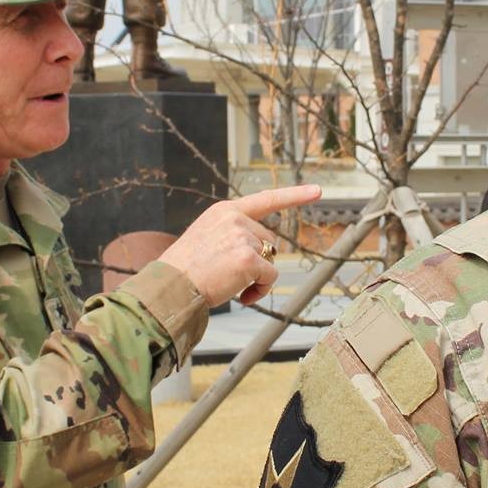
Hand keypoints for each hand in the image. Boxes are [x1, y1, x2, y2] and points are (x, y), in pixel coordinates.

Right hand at [157, 184, 319, 306]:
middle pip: (268, 241)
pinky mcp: (248, 258)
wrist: (170, 286)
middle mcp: (235, 219)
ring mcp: (242, 237)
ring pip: (270, 260)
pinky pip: (270, 277)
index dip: (294, 195)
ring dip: (258, 277)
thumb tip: (265, 250)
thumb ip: (233, 235)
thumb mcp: (207, 238)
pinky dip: (261, 290)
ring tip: (232, 286)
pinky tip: (242, 296)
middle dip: (258, 261)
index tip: (317, 190)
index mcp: (224, 211)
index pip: (266, 199)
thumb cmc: (185, 269)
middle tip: (234, 277)